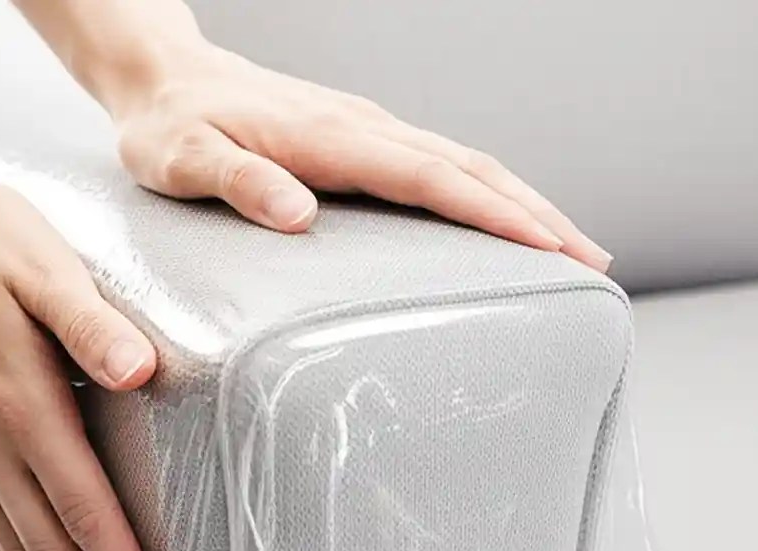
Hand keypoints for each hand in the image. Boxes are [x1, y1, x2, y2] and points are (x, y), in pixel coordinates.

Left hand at [109, 45, 611, 271]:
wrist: (164, 77)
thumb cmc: (169, 126)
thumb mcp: (183, 160)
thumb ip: (239, 183)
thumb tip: (299, 216)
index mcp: (327, 138)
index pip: (429, 178)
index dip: (492, 215)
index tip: (549, 250)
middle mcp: (359, 126)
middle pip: (469, 169)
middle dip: (536, 215)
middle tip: (593, 266)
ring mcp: (364, 127)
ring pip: (463, 162)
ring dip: (522, 202)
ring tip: (572, 248)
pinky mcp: (358, 135)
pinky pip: (439, 162)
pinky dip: (485, 190)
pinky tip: (501, 217)